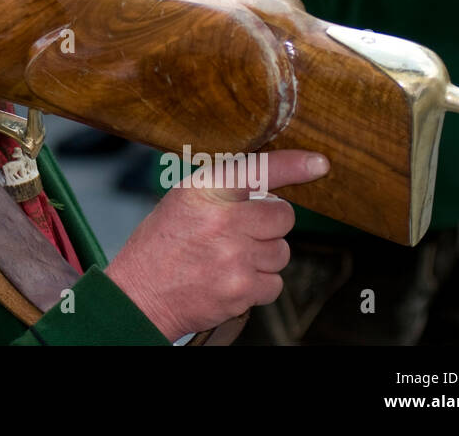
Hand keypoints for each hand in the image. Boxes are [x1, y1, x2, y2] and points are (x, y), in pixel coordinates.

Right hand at [104, 149, 329, 340]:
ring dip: (263, 256)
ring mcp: (235, 257)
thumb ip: (223, 191)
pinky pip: (274, 283)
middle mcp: (222, 220)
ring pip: (281, 252)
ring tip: (228, 258)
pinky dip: (259, 284)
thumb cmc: (161, 245)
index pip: (258, 170)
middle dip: (269, 224)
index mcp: (203, 191)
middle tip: (242, 231)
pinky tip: (231, 279)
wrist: (140, 295)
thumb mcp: (182, 202)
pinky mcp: (242, 290)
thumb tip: (271, 191)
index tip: (318, 164)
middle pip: (283, 217)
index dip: (292, 166)